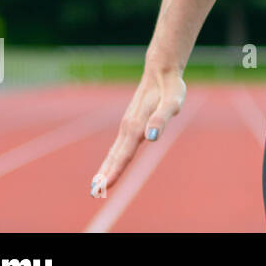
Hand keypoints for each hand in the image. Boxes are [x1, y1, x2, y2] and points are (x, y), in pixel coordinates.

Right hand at [89, 67, 185, 197]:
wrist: (161, 71)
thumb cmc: (170, 87)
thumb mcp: (172, 103)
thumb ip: (161, 119)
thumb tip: (151, 138)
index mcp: (137, 126)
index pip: (124, 154)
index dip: (115, 171)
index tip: (104, 187)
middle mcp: (128, 128)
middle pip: (115, 156)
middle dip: (105, 175)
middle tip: (94, 194)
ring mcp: (127, 126)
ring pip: (114, 152)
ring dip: (105, 169)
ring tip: (96, 187)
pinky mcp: (130, 124)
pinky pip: (119, 146)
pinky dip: (111, 159)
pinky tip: (109, 166)